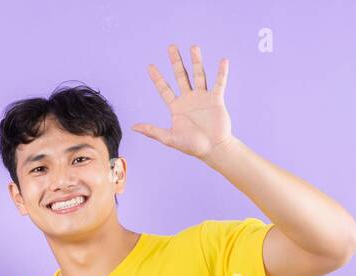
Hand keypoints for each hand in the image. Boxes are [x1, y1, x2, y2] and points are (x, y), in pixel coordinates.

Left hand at [132, 44, 233, 161]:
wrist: (213, 149)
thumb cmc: (192, 146)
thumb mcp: (169, 138)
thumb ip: (152, 130)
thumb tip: (133, 127)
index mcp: (176, 107)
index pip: (164, 89)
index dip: (157, 78)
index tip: (150, 66)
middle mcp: (188, 99)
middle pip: (180, 76)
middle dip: (175, 62)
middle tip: (171, 47)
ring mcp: (202, 98)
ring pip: (199, 75)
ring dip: (196, 61)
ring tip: (193, 47)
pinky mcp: (216, 99)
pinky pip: (219, 83)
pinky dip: (221, 72)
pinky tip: (223, 61)